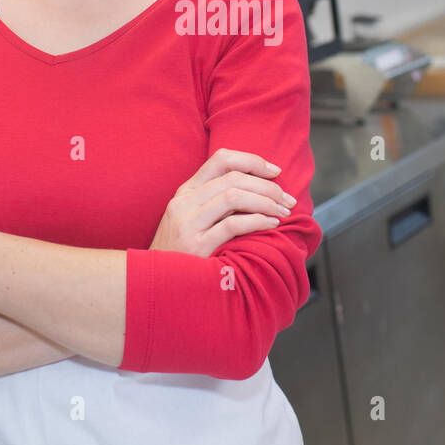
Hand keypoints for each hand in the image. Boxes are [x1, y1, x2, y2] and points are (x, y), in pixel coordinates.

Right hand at [149, 148, 296, 257]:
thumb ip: (216, 202)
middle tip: (287, 199)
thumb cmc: (181, 254)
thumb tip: (259, 189)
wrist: (156, 286)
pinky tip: (271, 225)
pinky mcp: (195, 246)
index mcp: (185, 191)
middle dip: (268, 186)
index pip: (221, 159)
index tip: (275, 172)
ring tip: (282, 212)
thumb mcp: (192, 220)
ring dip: (266, 202)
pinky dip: (257, 221)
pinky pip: (232, 225)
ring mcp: (187, 223)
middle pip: (234, 178)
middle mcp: (184, 202)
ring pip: (234, 196)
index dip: (252, 161)